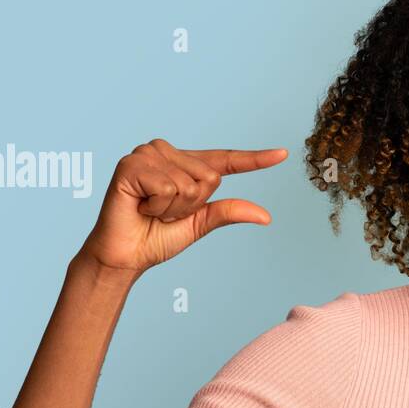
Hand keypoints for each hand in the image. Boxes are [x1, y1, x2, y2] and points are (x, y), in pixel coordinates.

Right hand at [78, 138, 285, 274]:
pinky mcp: (131, 164)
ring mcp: (147, 154)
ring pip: (190, 184)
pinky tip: (139, 206)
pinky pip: (168, 189)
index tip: (284, 154)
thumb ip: (228, 213)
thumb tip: (266, 216)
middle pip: (210, 177)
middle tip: (164, 213)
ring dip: (173, 209)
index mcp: (185, 163)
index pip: (226, 160)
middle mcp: (166, 151)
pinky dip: (158, 207)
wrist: (124, 256)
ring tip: (150, 210)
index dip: (255, 159)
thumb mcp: (199, 224)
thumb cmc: (157, 237)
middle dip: (191, 206)